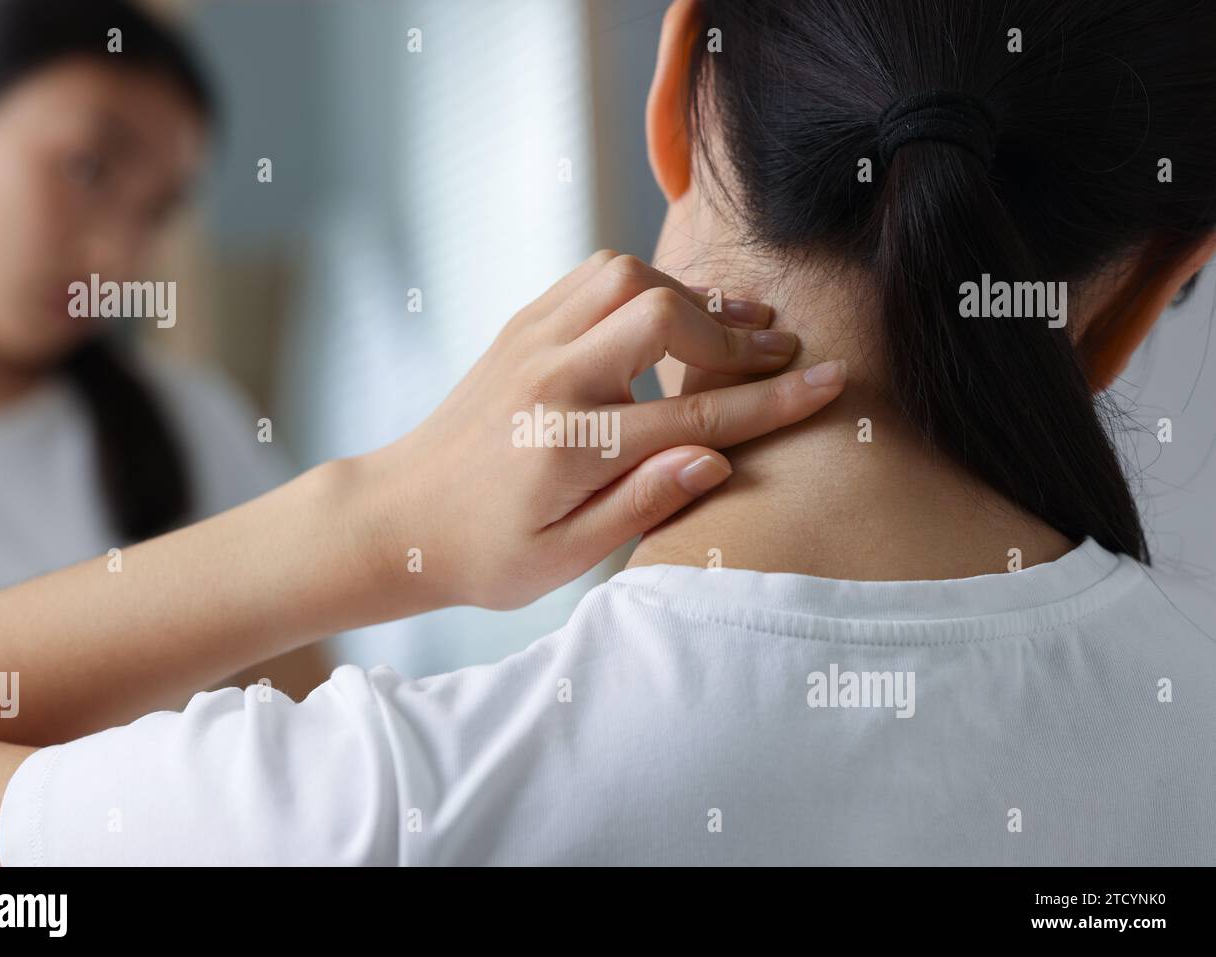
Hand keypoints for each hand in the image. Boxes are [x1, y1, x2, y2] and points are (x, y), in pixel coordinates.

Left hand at [362, 250, 847, 609]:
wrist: (397, 518)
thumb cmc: (482, 553)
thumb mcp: (561, 558)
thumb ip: (640, 505)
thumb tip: (715, 461)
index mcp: (566, 445)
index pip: (691, 412)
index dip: (769, 399)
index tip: (828, 381)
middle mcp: (548, 378)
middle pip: (659, 314)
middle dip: (731, 332)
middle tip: (779, 353)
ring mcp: (529, 343)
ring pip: (624, 276)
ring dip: (688, 295)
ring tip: (734, 326)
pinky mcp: (520, 329)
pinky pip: (591, 277)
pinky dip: (643, 285)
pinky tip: (672, 314)